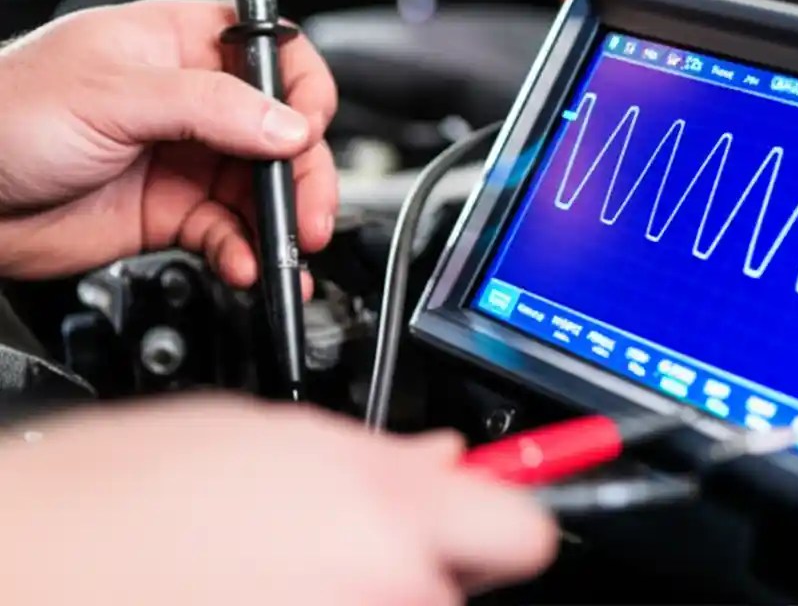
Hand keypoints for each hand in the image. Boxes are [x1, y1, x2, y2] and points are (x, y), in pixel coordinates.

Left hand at [0, 0, 337, 291]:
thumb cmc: (2, 116)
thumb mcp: (112, 94)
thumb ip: (208, 108)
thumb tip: (287, 126)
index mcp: (179, 47)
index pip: (273, 55)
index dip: (302, 92)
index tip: (305, 131)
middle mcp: (193, 103)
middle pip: (282, 134)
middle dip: (304, 177)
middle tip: (307, 215)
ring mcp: (186, 160)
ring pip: (263, 191)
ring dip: (281, 224)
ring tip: (283, 252)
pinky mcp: (173, 213)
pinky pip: (230, 234)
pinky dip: (245, 254)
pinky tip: (243, 265)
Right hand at [0, 397, 558, 604]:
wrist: (32, 562)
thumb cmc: (125, 492)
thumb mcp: (265, 433)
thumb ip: (376, 457)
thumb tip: (442, 464)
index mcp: (386, 507)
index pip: (524, 531)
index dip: (505, 517)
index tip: (495, 515)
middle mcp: (385, 585)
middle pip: (460, 585)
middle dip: (420, 564)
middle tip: (347, 542)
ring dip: (365, 595)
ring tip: (280, 568)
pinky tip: (261, 592)